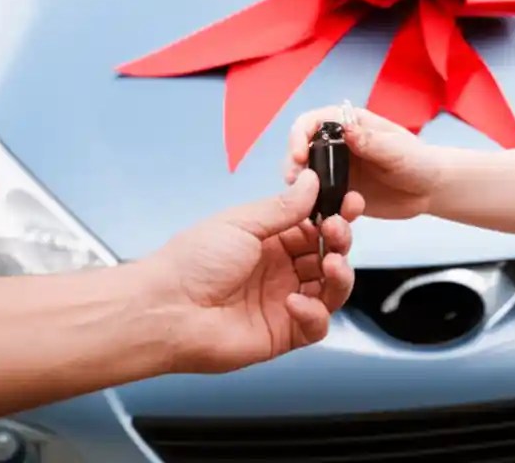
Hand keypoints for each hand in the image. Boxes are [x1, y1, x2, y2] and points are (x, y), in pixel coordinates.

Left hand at [142, 169, 363, 373]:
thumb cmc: (192, 262)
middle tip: (336, 231)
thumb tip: (312, 181)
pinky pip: (316, 325)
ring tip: (332, 264)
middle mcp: (280, 270)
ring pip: (331, 290)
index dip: (335, 216)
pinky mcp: (283, 333)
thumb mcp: (242, 223)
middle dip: (340, 241)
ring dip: (340, 275)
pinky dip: (315, 313)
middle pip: (329, 256)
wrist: (165, 309)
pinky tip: (295, 302)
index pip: (315, 227)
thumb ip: (283, 207)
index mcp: (270, 240)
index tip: (348, 204)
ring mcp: (283, 302)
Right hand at [284, 105, 441, 219]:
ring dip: (300, 186)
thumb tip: (347, 130)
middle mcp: (337, 145)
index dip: (300, 135)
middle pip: (302, 148)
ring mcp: (336, 170)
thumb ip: (372, 142)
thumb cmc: (418, 161)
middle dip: (293, 163)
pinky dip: (314, 205)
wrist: (429, 190)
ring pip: (306, 175)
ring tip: (302, 200)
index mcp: (349, 124)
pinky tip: (319, 214)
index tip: (300, 155)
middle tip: (294, 181)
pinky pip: (319, 198)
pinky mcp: (338, 194)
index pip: (313, 122)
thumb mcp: (398, 150)